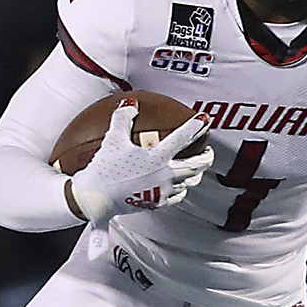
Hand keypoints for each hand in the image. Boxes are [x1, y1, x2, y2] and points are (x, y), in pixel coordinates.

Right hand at [67, 100, 212, 224]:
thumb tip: (130, 103)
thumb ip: (123, 118)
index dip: (196, 126)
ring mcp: (162, 191)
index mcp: (156, 158)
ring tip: (196, 169)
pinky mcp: (156, 204)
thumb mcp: (113, 139)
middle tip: (209, 152)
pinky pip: (177, 196)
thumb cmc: (104, 169)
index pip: (182, 138)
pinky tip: (178, 187)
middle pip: (196, 166)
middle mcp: (164, 175)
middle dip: (206, 158)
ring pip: (189, 183)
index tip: (205, 120)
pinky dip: (181, 189)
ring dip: (195, 174)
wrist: (96, 198)